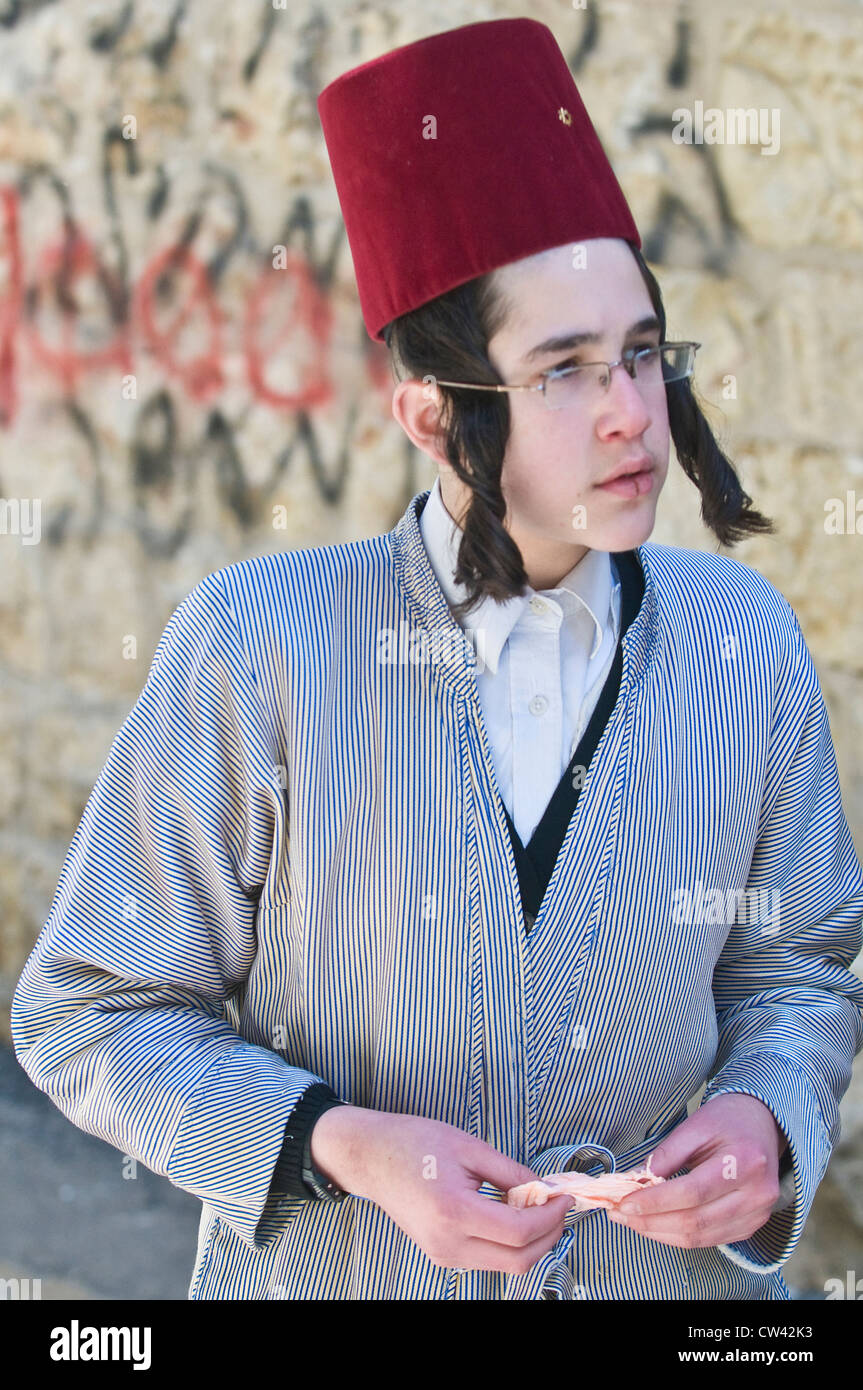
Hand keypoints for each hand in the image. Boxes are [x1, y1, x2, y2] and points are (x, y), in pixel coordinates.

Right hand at [310, 1105, 575, 1274]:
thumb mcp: (468, 1147)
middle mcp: (449, 1243)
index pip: (519, 1231)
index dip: (550, 1216)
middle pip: (519, 1259)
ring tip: (537, 1206)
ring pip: (506, 1264)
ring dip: (531, 1241)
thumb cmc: (414, 1143)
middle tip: (558, 1205)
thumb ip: (510, 1172)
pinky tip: (513, 1213)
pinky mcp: (442, 1255)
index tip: (563, 1196)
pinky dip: (510, 1242)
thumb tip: (543, 1189)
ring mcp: (444, 1254)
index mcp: (454, 1212)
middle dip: (549, 1234)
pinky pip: (488, 1258)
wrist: (372, 1157)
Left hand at [606, 1093, 786, 1247]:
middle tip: (619, 1214)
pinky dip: (679, 1237)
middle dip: (651, 1222)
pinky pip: (710, 1240)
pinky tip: (657, 1226)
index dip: (655, 1202)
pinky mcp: (751, 1226)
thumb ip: (667, 1155)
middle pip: (695, 1221)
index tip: (624, 1203)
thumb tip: (638, 1181)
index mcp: (744, 1162)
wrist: (763, 1125)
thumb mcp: (695, 1125)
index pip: (692, 1192)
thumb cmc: (728, 1120)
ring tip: (632, 1222)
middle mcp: (756, 1194)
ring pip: (701, 1238)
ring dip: (661, 1233)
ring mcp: (757, 1214)